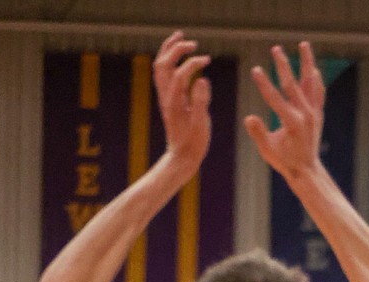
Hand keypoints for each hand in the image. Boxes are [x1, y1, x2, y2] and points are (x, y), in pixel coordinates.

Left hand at [154, 31, 211, 166]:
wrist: (182, 156)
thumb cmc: (194, 142)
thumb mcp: (201, 123)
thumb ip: (200, 101)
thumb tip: (202, 79)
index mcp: (174, 101)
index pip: (179, 73)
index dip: (193, 63)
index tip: (208, 60)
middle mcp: (166, 96)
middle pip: (162, 63)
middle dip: (175, 48)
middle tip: (193, 43)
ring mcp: (165, 96)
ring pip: (160, 66)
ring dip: (168, 50)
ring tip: (181, 39)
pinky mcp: (169, 99)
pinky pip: (164, 74)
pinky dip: (171, 61)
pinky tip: (182, 60)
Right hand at [244, 41, 325, 178]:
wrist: (307, 170)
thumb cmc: (284, 161)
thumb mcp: (267, 150)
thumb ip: (259, 133)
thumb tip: (249, 118)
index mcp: (292, 122)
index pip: (275, 98)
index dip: (264, 84)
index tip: (255, 69)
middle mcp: (306, 114)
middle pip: (293, 84)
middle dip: (283, 65)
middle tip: (275, 48)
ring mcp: (314, 113)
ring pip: (310, 82)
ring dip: (307, 62)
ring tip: (304, 44)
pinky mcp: (318, 114)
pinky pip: (318, 92)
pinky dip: (316, 80)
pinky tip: (314, 69)